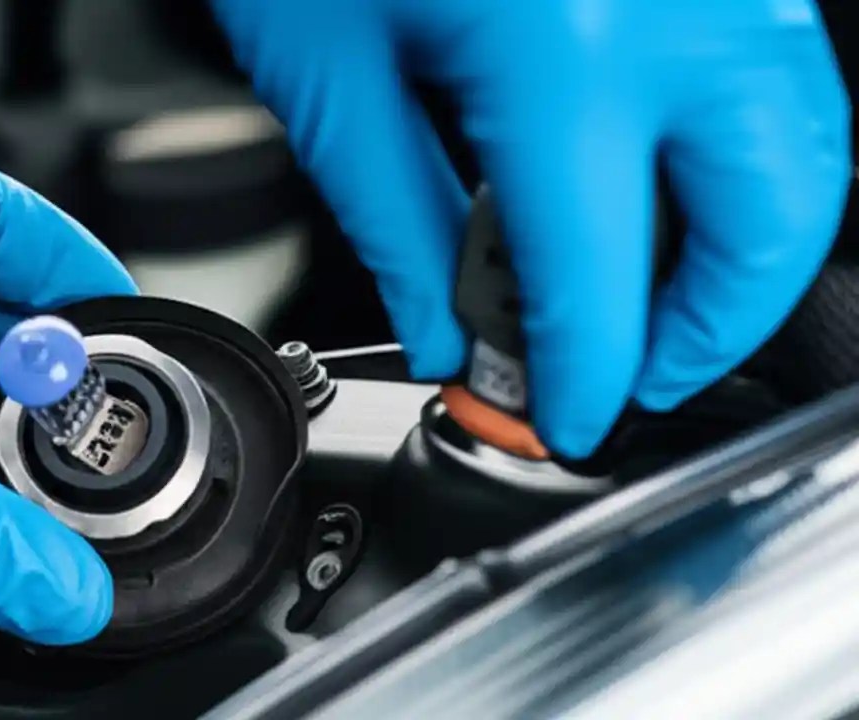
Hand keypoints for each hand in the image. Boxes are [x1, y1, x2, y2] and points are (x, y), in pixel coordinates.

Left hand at [213, 0, 851, 455]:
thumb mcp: (333, 78)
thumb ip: (406, 228)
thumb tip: (452, 332)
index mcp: (569, 43)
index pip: (602, 275)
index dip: (582, 374)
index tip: (554, 418)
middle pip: (774, 220)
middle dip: (706, 329)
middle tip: (622, 371)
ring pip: (804, 144)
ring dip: (739, 247)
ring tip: (639, 296)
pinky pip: (773, 76)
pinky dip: (731, 158)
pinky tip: (646, 188)